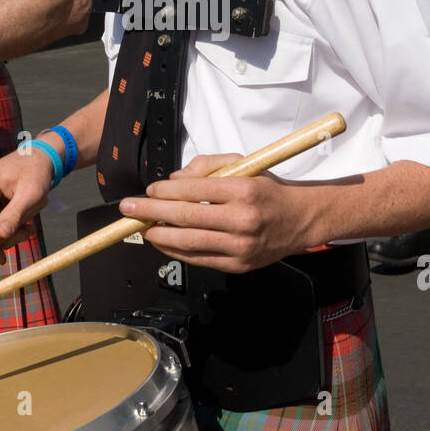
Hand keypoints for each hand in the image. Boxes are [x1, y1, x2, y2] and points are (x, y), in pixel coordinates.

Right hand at [0, 147, 52, 259]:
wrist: (38, 158)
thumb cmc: (37, 173)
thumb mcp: (32, 195)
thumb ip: (15, 215)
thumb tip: (0, 236)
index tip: (1, 259)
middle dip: (2, 237)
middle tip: (27, 234)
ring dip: (6, 233)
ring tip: (28, 226)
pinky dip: (5, 226)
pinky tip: (22, 222)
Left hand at [118, 153, 314, 273]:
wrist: (300, 219)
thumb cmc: (268, 190)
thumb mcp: (243, 165)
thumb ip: (207, 166)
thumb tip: (174, 180)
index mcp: (244, 190)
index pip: (194, 190)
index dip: (166, 191)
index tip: (149, 190)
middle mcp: (242, 219)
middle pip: (187, 217)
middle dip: (152, 212)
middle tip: (129, 208)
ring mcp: (241, 246)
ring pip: (189, 242)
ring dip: (160, 236)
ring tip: (142, 228)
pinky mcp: (238, 265)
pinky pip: (200, 259)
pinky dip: (177, 252)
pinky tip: (163, 243)